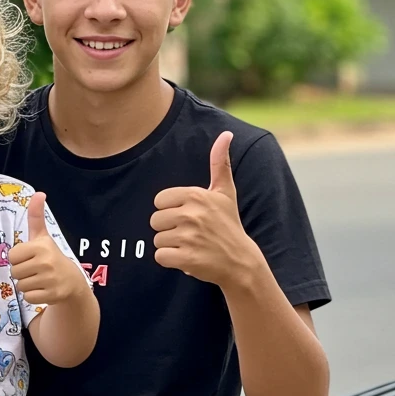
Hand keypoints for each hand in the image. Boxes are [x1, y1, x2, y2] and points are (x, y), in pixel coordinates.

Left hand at [8, 193, 85, 304]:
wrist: (72, 280)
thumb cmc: (51, 256)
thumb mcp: (43, 236)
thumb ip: (36, 217)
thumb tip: (39, 193)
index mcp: (40, 246)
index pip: (12, 256)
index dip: (19, 258)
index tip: (30, 258)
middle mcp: (46, 262)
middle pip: (14, 272)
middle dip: (22, 273)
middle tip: (35, 270)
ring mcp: (50, 279)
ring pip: (20, 286)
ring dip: (27, 285)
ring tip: (39, 279)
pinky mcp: (52, 295)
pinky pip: (28, 297)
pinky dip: (33, 296)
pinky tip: (43, 289)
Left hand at [150, 131, 259, 286]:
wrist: (240, 261)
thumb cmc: (229, 225)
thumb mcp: (225, 192)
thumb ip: (219, 164)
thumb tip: (226, 134)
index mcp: (196, 196)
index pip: (159, 201)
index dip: (170, 210)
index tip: (188, 217)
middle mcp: (191, 214)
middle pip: (155, 220)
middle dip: (168, 229)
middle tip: (189, 234)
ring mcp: (188, 237)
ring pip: (157, 240)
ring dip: (170, 246)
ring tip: (190, 246)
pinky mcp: (186, 258)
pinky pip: (160, 256)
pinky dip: (170, 260)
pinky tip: (187, 258)